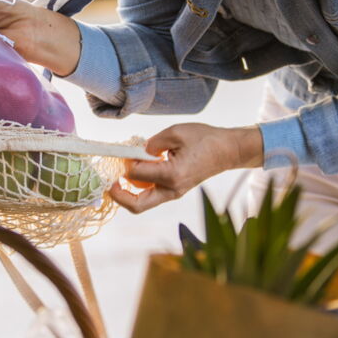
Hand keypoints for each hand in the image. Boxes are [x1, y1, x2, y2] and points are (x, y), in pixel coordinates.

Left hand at [111, 123, 263, 213]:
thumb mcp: (175, 133)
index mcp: (172, 175)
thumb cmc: (205, 139)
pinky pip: (151, 195)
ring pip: (143, 203)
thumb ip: (151, 144)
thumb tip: (136, 153)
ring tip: (124, 172)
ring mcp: (173, 193)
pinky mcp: (174, 191)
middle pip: (137, 205)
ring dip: (129, 191)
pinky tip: (140, 170)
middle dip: (119, 196)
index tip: (123, 151)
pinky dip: (140, 186)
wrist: (227, 150)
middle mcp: (172, 189)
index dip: (125, 162)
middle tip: (109, 184)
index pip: (136, 174)